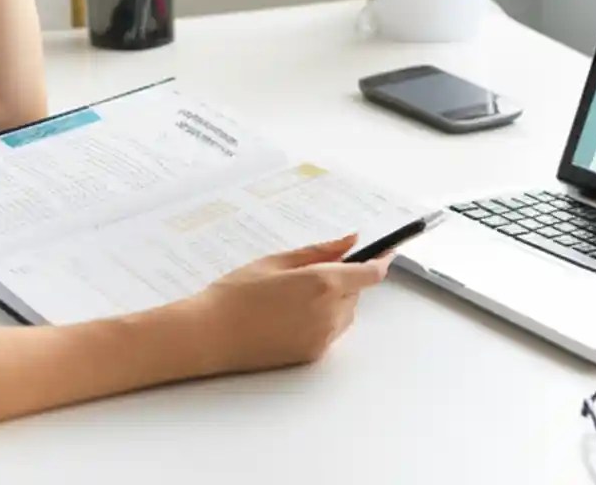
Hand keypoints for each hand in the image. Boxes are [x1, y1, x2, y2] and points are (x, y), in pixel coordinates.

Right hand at [191, 235, 392, 373]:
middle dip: (343, 280)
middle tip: (306, 275)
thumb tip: (350, 241)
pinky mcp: (312, 355)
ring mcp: (322, 337)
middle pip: (356, 292)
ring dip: (334, 301)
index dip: (381, 261)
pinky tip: (287, 316)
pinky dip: (321, 321)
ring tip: (291, 298)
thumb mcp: (276, 261)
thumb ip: (319, 251)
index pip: (370, 273)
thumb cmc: (235, 294)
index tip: (385, 253)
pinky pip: (330, 332)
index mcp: (322, 283)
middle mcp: (329, 312)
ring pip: (346, 314)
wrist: (209, 335)